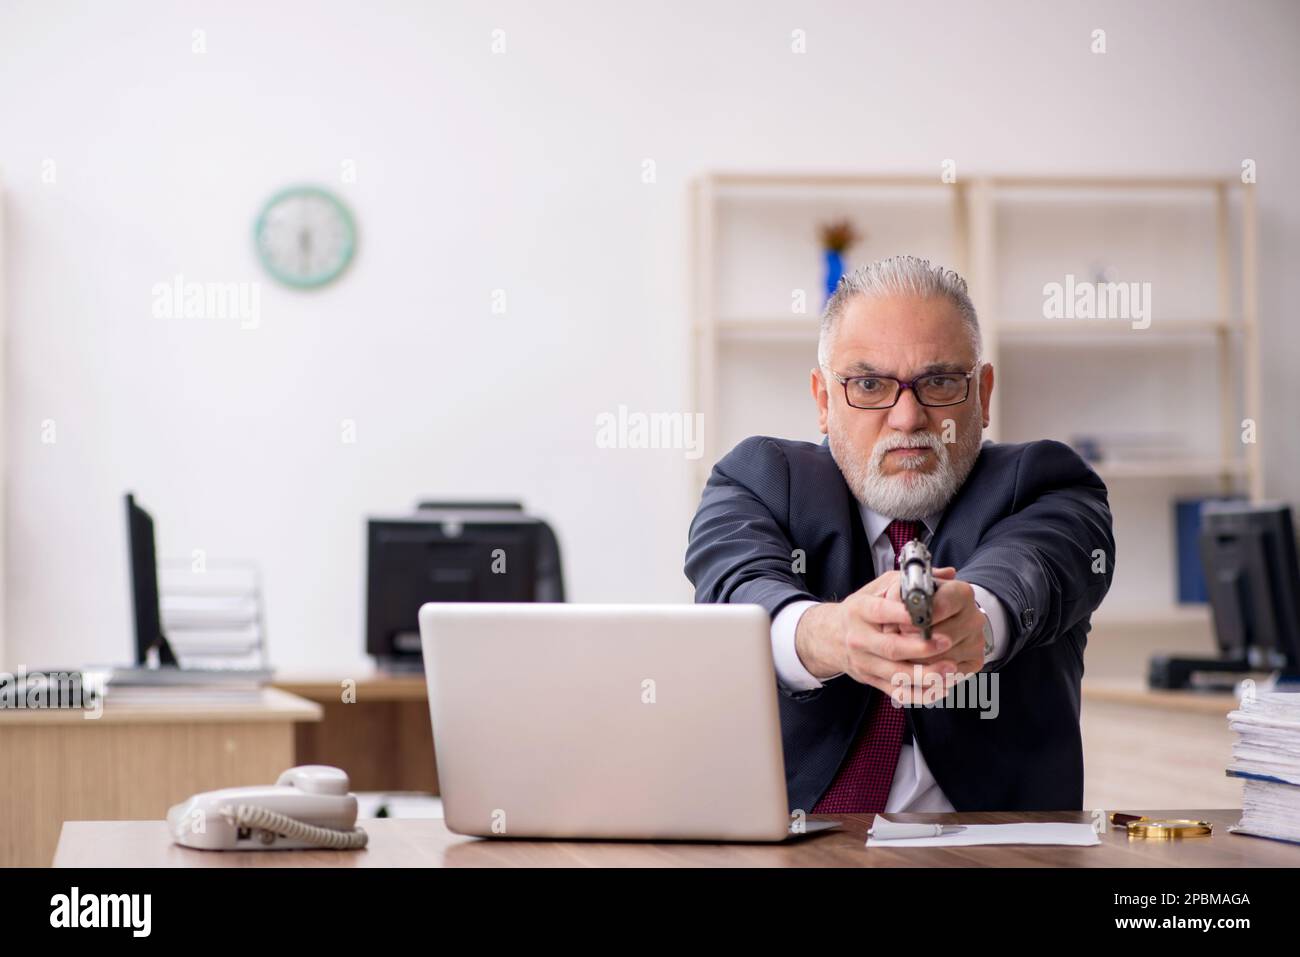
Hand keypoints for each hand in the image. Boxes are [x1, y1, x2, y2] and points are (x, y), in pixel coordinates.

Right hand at [794, 566, 969, 705]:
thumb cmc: (862, 610)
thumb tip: (946, 573)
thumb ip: (910, 581)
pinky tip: (940, 687)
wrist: (831, 637)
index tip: (926, 615)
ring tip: (950, 669)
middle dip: (920, 648)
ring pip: (895, 675)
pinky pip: (898, 692)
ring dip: (925, 675)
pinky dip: (920, 694)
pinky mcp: (872, 681)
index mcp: (859, 610)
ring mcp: (865, 663)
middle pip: (889, 648)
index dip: (902, 614)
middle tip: (948, 642)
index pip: (879, 612)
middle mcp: (859, 638)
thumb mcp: (878, 587)